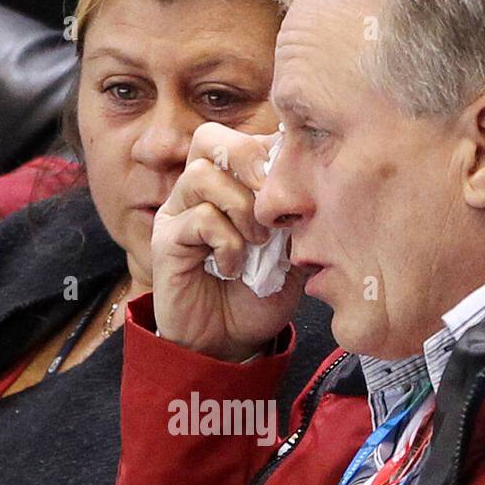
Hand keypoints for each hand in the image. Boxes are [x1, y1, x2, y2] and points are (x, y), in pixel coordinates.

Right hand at [151, 122, 306, 360]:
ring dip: (239, 207)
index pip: (244, 139)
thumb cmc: (260, 298)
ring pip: (202, 175)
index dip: (271, 150)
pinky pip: (198, 219)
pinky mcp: (167, 242)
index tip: (299, 182)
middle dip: (248, 159)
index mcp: (230, 185)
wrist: (230, 345)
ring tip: (257, 243)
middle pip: (210, 138)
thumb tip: (317, 182)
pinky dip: (226, 242)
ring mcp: (179, 214)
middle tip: (272, 198)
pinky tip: (235, 268)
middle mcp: (199, 192)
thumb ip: (301, 218)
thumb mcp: (294, 255)